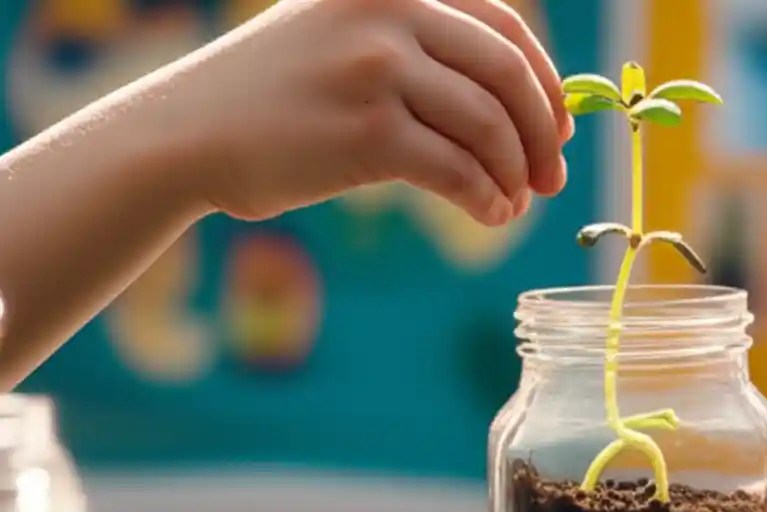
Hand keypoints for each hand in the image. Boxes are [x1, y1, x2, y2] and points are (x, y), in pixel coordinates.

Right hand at [152, 0, 570, 224]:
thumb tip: (523, 100)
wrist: (185, 134)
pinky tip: (490, 214)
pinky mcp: (367, 134)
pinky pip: (458, 170)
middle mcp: (389, 15)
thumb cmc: (273, 96)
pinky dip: (486, 198)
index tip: (559, 128)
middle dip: (542, 133)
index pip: (503, 25)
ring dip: (515, 174)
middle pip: (507, 75)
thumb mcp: (341, 32)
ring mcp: (378, 71)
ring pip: (489, 127)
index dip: (544, 82)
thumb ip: (417, 42)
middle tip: (552, 178)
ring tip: (513, 203)